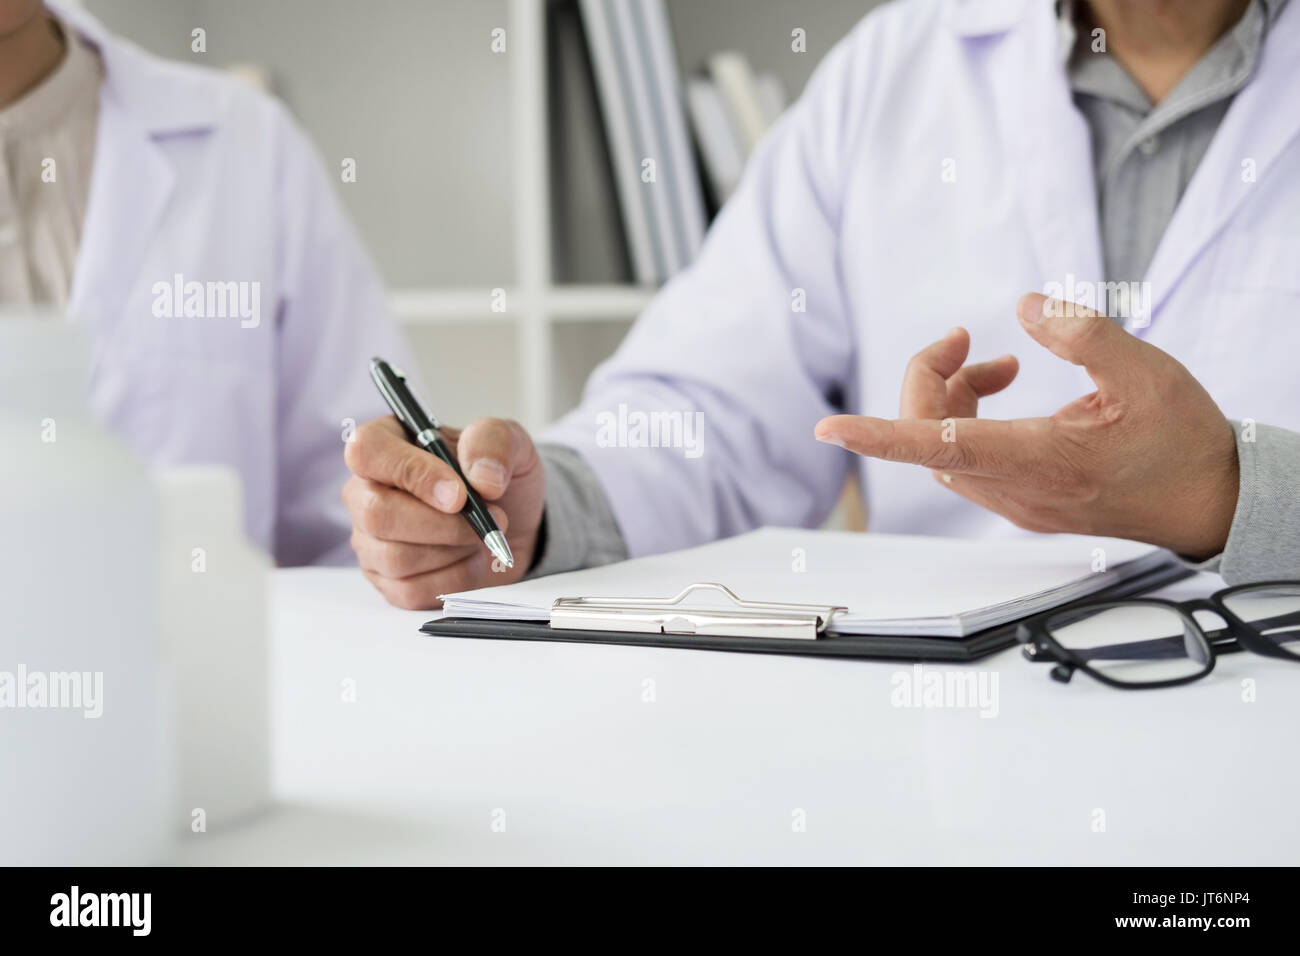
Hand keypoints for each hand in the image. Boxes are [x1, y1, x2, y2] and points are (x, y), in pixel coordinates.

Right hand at [343, 416, 544, 608]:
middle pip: (378, 514)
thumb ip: (495, 441)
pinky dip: (455, 577)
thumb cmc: (495, 475)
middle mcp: (365, 491)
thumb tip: (483, 479)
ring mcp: (370, 539)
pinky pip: (412, 590)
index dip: (412, 473)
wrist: (513, 522)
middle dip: (443, 524)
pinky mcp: (387, 580)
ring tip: (480, 535)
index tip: (459, 494)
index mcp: (385, 441)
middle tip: (488, 518)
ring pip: (397, 557)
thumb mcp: (510, 441)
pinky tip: (470, 558)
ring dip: (454, 549)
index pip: (368, 450)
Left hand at [815, 293, 1239, 557]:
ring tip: (996, 365)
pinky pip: (968, 462)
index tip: (830, 428)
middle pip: (930, 439)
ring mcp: (1018, 503)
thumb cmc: (1183, 442)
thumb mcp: (1145, 372)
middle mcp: (1019, 491)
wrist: (1213, 503)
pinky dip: (968, 422)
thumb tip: (1026, 306)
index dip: (879, 436)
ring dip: (950, 400)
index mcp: (1043, 462)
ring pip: (944, 452)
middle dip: (929, 381)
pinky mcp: (1024, 503)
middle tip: (962, 341)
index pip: (940, 446)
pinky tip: (1004, 393)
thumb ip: (1081, 333)